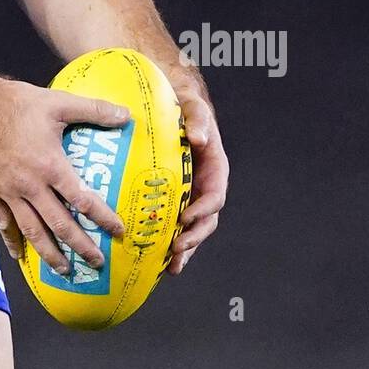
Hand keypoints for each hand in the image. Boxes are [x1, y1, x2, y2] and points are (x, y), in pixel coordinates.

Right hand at [0, 77, 130, 275]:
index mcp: (52, 167)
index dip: (104, 218)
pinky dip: (12, 241)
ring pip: (32, 231)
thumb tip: (126, 115)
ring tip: (65, 270)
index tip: (119, 232)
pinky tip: (19, 256)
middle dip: (81, 246)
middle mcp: (32, 187)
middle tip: (97, 263)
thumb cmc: (14, 104)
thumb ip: (93, 110)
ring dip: (50, 253)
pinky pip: (3, 222)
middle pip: (60, 225)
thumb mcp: (57, 103)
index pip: (84, 200)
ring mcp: (10, 192)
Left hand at [164, 69, 228, 274]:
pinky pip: (172, 221)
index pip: (215, 195)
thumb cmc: (183, 104)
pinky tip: (153, 258)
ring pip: (191, 227)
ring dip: (183, 248)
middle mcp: (203, 184)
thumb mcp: (192, 105)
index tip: (187, 219)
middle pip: (205, 220)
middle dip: (193, 238)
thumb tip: (199, 137)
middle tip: (177, 251)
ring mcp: (188, 193)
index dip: (204, 210)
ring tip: (170, 267)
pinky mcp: (171, 196)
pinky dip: (166, 240)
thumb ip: (197, 118)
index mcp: (214, 167)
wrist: (169, 100)